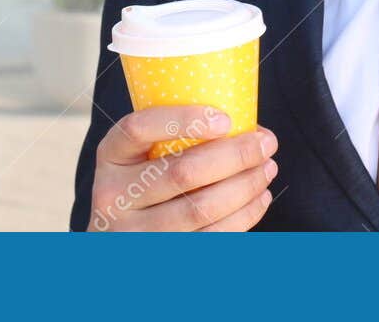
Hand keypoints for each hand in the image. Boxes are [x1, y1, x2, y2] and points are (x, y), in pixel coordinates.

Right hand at [88, 105, 277, 230]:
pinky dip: (243, 217)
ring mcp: (133, 235)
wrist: (119, 239)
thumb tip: (251, 130)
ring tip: (267, 169)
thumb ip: (178, 138)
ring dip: (245, 187)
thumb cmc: (145, 183)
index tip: (227, 119)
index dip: (183, 121)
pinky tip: (259, 198)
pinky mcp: (160, 259)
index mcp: (111, 156)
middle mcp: (114, 197)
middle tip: (266, 143)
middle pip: (181, 173)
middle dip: (234, 156)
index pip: (139, 129)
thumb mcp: (141, 155)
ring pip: (200, 210)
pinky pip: (210, 239)